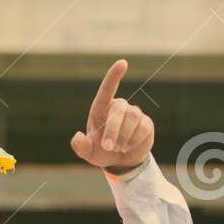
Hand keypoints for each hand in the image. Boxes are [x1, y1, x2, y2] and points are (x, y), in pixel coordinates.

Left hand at [70, 59, 153, 173]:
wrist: (120, 161)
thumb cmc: (101, 151)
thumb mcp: (88, 152)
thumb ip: (81, 146)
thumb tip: (78, 137)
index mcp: (101, 109)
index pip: (107, 89)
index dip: (114, 75)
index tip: (123, 63)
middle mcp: (118, 107)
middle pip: (119, 110)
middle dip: (113, 130)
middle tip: (108, 147)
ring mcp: (134, 114)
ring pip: (133, 118)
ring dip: (124, 137)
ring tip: (118, 148)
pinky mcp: (146, 123)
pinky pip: (143, 128)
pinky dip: (134, 141)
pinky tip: (128, 147)